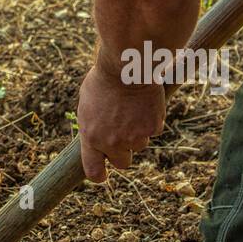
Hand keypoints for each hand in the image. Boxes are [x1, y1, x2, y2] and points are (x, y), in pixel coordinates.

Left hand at [77, 61, 165, 182]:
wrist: (127, 66)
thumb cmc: (103, 80)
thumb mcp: (87, 104)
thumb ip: (92, 125)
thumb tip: (94, 135)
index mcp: (91, 138)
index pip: (93, 171)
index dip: (100, 175)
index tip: (103, 174)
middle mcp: (112, 142)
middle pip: (123, 163)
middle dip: (124, 152)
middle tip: (124, 136)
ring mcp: (134, 137)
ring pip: (140, 144)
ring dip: (138, 132)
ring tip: (133, 109)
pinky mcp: (153, 128)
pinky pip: (155, 129)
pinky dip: (152, 119)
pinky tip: (146, 103)